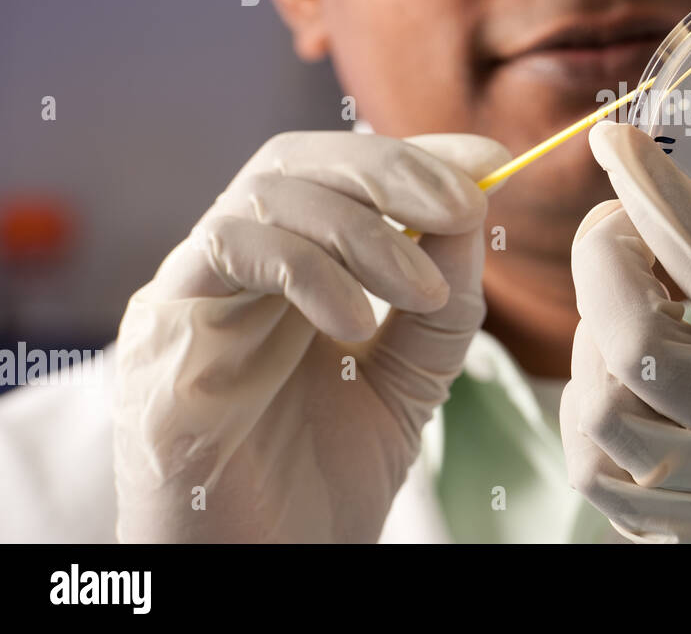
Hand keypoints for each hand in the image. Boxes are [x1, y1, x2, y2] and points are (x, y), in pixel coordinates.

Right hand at [112, 131, 510, 541]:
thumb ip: (442, 295)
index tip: (490, 165)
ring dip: (362, 227)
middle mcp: (230, 270)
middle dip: (391, 170)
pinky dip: (305, 267)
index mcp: (285, 270)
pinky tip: (356, 322)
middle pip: (298, 162)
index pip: (339, 173)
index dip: (414, 156)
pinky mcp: (160, 335)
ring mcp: (189, 295)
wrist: (266, 574)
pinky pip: (225, 250)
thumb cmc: (320, 485)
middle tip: (462, 204)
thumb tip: (474, 200)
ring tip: (420, 292)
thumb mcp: (410, 374)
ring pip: (265, 194)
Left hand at [562, 88, 690, 542]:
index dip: (656, 192)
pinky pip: (600, 477)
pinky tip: (624, 378)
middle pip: (635, 339)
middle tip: (622, 222)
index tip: (615, 140)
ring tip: (630, 300)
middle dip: (604, 260)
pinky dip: (592, 413)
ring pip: (602, 413)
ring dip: (593, 337)